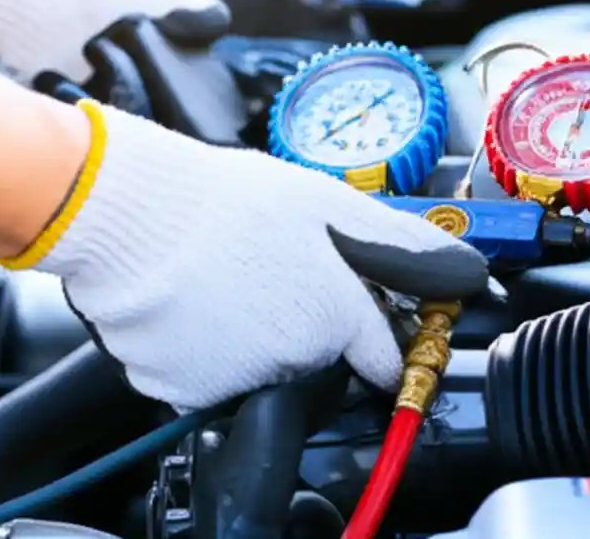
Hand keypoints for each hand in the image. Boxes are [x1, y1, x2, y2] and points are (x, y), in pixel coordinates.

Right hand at [3, 101, 488, 410]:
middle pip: (317, 364)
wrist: (124, 211)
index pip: (380, 361)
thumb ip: (399, 245)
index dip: (375, 339)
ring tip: (227, 281)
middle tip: (273, 275)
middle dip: (307, 328)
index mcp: (333, 318)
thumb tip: (465, 267)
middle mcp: (289, 362)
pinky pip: (206, 378)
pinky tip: (192, 303)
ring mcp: (231, 380)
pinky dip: (202, 351)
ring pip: (260, 372)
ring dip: (252, 339)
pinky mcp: (180, 389)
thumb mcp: (328, 205)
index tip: (366, 327)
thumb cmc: (224, 200)